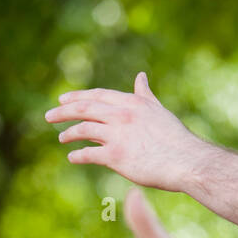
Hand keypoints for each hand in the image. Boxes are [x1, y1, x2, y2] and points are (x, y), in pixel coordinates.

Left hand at [44, 73, 198, 190]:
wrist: (187, 161)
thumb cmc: (176, 139)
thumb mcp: (158, 110)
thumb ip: (144, 94)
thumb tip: (140, 76)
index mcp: (131, 103)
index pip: (97, 96)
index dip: (78, 97)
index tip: (63, 99)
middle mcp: (121, 115)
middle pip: (84, 109)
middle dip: (64, 111)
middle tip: (50, 116)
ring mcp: (117, 135)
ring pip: (83, 129)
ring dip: (69, 133)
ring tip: (62, 137)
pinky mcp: (115, 156)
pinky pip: (89, 154)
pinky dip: (78, 154)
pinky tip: (72, 157)